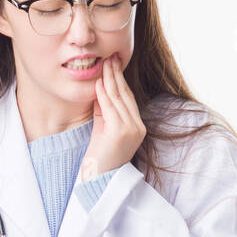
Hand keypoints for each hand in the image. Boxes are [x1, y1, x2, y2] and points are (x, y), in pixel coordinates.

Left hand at [80, 52, 144, 181]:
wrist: (99, 180)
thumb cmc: (99, 156)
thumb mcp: (103, 128)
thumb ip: (104, 110)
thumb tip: (101, 87)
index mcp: (137, 127)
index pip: (128, 98)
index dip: (121, 80)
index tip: (113, 64)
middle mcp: (138, 127)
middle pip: (125, 95)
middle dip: (117, 74)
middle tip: (110, 57)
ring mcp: (131, 130)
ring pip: (118, 99)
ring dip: (110, 79)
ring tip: (104, 64)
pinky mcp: (120, 133)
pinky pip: (110, 108)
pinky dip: (104, 94)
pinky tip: (99, 82)